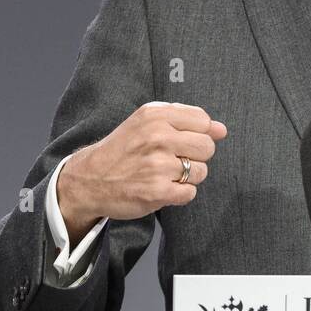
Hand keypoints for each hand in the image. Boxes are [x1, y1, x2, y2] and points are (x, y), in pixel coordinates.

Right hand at [56, 102, 226, 242]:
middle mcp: (157, 137)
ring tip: (165, 174)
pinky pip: (190, 193)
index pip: (203, 120)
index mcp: (156, 115)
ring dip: (187, 177)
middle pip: (207, 147)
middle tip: (175, 159)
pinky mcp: (157, 192)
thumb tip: (222, 129)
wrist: (89, 179)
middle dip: (196, 156)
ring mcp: (158, 165)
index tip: (184, 141)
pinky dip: (179, 194)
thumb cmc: (123, 148)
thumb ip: (184, 119)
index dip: (199, 133)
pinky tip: (162, 188)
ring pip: (201, 171)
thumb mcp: (145, 121)